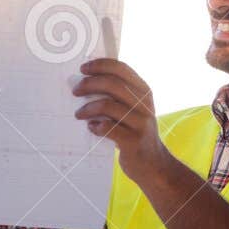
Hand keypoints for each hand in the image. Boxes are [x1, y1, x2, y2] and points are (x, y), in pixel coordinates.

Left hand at [72, 58, 172, 183]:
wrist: (153, 163)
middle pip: (112, 84)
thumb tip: (86, 81)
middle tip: (75, 91)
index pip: (121, 69)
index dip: (100, 65)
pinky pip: (108, 128)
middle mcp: (144, 104)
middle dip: (89, 84)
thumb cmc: (135, 132)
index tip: (83, 68)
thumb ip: (119, 95)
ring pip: (108, 106)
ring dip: (88, 108)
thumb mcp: (134, 109)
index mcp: (144, 91)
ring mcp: (141, 122)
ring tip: (78, 114)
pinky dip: (95, 126)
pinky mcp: (133, 140)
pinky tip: (91, 128)